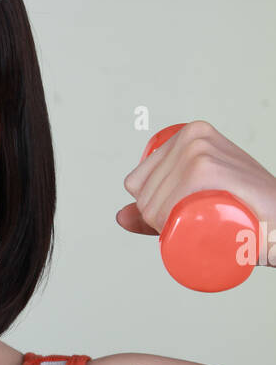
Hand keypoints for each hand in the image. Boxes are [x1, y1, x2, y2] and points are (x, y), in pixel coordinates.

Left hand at [117, 120, 275, 238]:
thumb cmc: (246, 212)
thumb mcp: (197, 202)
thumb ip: (157, 210)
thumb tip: (119, 216)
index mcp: (188, 136)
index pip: (138, 183)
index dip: (152, 209)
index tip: (184, 213)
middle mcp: (192, 138)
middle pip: (145, 197)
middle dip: (160, 222)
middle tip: (199, 224)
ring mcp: (200, 151)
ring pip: (154, 206)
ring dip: (168, 228)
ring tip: (203, 225)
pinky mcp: (210, 168)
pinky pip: (169, 204)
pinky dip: (170, 222)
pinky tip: (191, 226)